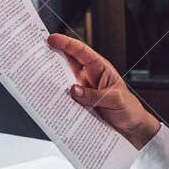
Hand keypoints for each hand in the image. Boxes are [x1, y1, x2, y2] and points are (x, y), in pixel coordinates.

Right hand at [47, 33, 160, 148]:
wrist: (132, 129)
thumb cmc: (129, 109)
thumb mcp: (115, 99)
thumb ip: (94, 95)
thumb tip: (73, 91)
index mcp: (100, 68)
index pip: (81, 51)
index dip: (66, 43)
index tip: (51, 39)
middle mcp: (89, 77)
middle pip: (67, 63)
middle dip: (52, 57)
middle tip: (36, 55)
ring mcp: (83, 90)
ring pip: (63, 81)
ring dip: (52, 79)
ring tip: (38, 77)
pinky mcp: (79, 104)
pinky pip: (65, 99)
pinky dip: (57, 98)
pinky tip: (49, 99)